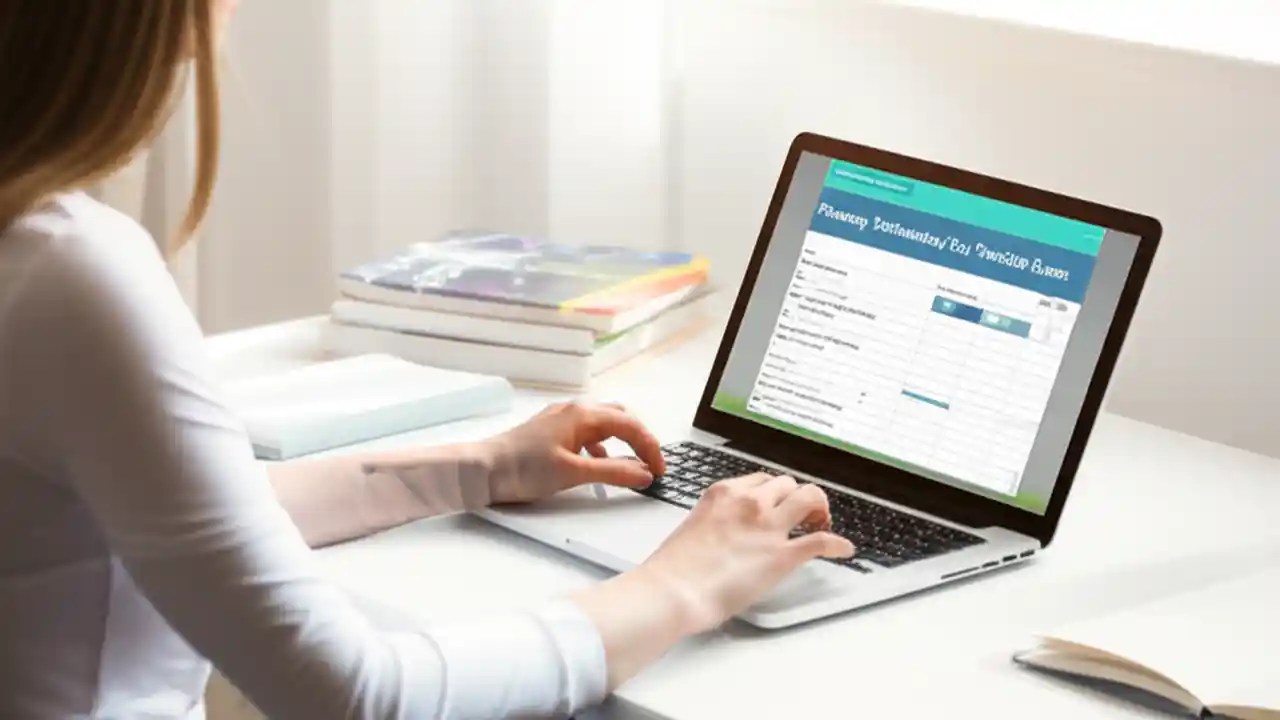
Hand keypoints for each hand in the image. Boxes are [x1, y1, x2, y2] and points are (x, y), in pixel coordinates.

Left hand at [483, 401, 666, 504]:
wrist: (482, 469)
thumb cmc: (524, 469)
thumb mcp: (573, 473)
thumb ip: (613, 472)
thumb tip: (645, 474)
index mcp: (584, 414)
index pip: (631, 425)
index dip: (650, 448)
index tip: (660, 471)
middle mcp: (575, 409)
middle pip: (620, 417)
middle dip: (639, 439)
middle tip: (650, 464)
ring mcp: (561, 418)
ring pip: (603, 424)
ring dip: (621, 441)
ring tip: (630, 465)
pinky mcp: (551, 430)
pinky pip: (586, 432)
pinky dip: (601, 446)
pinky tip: (597, 463)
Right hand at [635, 473, 854, 631]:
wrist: (674, 589)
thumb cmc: (675, 568)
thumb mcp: (694, 528)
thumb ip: (717, 524)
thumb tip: (727, 537)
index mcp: (724, 493)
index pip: (761, 480)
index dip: (775, 492)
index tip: (778, 502)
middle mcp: (750, 502)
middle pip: (789, 484)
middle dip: (797, 497)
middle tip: (802, 514)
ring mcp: (769, 526)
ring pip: (810, 498)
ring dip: (820, 508)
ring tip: (822, 522)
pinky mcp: (783, 555)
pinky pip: (822, 541)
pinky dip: (837, 544)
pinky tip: (843, 549)